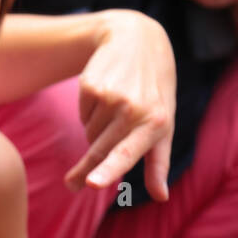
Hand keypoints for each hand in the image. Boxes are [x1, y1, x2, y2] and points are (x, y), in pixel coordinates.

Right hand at [66, 10, 176, 202]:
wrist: (137, 40)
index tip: (92, 183)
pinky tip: (104, 96)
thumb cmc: (155, 91)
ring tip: (114, 110)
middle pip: (99, 151)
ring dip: (97, 131)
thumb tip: (162, 197)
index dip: (108, 170)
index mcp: (155, 124)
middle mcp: (132, 110)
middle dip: (83, 172)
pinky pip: (82, 115)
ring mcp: (110, 97)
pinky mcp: (90, 86)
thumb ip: (159, 163)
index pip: (126, 154)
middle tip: (72, 185)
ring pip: (90, 134)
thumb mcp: (164, 124)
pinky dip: (90, 113)